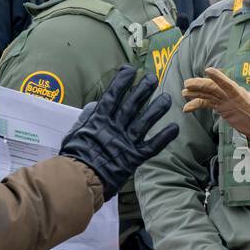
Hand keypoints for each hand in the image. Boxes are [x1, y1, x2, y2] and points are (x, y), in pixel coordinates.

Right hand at [59, 66, 179, 200]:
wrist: (78, 179)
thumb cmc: (75, 156)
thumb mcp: (76, 132)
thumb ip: (87, 118)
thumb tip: (95, 106)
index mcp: (99, 120)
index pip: (112, 95)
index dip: (122, 81)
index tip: (130, 70)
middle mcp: (115, 127)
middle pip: (132, 104)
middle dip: (143, 90)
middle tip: (153, 78)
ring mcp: (126, 141)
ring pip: (145, 121)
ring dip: (157, 109)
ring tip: (168, 99)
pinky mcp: (134, 157)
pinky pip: (152, 146)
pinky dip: (164, 137)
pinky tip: (175, 128)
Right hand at [182, 67, 249, 140]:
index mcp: (244, 97)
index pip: (230, 86)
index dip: (219, 78)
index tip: (208, 70)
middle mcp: (233, 96)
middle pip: (215, 87)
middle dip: (201, 84)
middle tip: (187, 84)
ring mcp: (227, 101)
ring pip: (209, 94)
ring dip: (196, 92)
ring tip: (184, 92)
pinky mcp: (223, 107)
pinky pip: (207, 104)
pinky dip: (197, 104)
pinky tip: (187, 108)